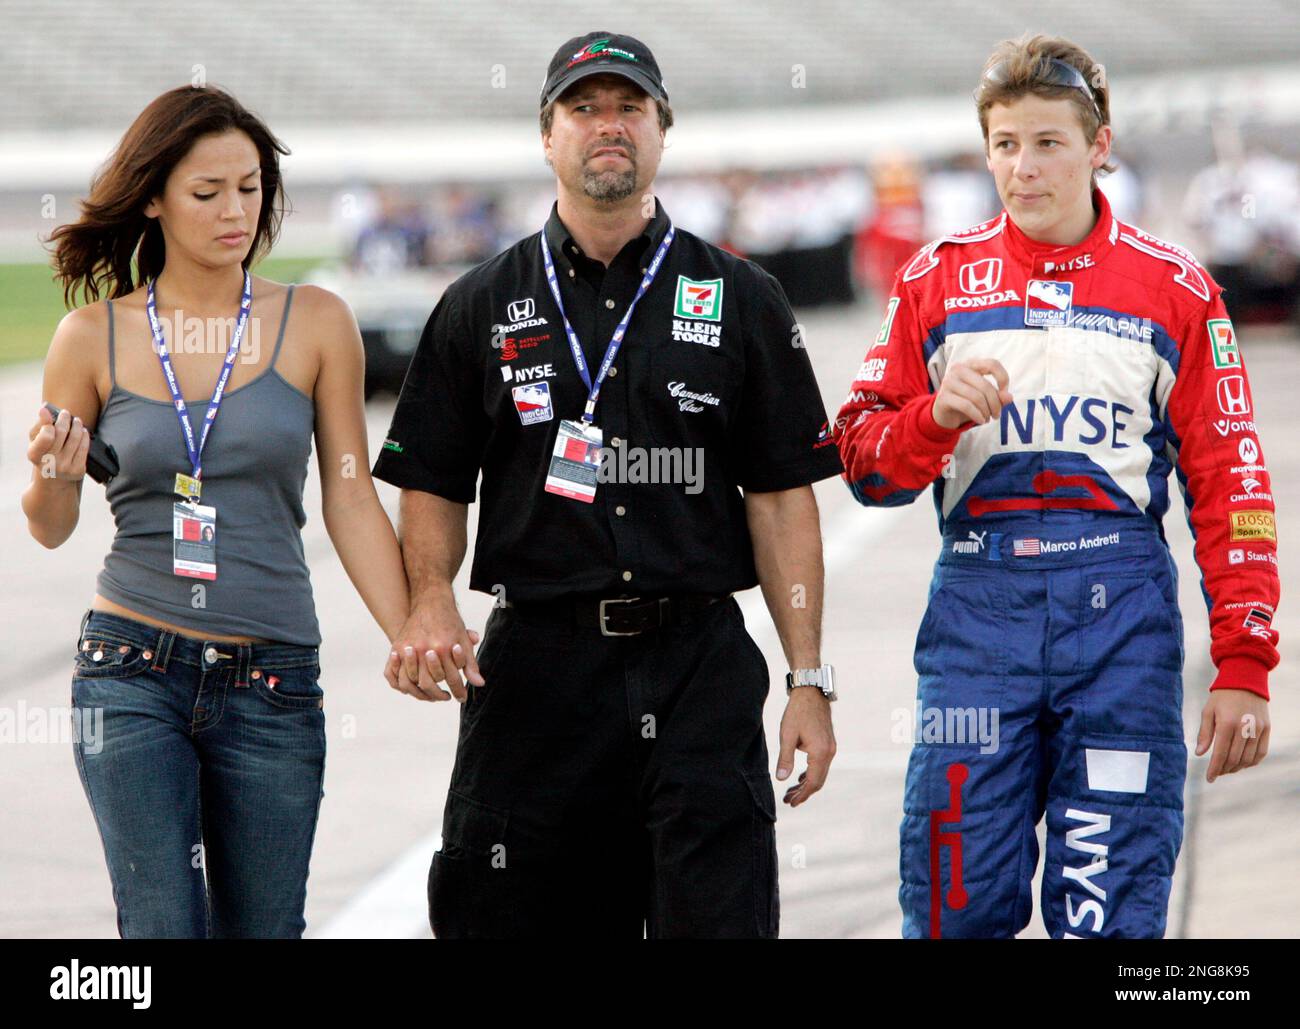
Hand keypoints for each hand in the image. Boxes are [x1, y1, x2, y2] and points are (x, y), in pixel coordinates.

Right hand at [27, 404, 88, 481]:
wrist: (54, 480)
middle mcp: (49, 462)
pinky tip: (84, 431)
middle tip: (66, 413)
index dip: (50, 423)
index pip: (46, 435)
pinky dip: (85, 436)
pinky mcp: (78, 470)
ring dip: (77, 425)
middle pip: (62, 432)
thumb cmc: (44, 455)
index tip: (54, 414)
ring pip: (75, 438)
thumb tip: (44, 409)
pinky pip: (84, 448)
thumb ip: (39, 425)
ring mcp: (65, 467)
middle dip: (65, 419)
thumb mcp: (36, 442)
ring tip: (77, 420)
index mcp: (35, 455)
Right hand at [384, 596, 482, 702]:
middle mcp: (424, 649)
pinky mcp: (396, 647)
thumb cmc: (451, 622)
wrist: (431, 602)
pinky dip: (401, 684)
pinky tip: (413, 687)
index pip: (452, 679)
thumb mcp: (464, 641)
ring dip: (420, 693)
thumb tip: (479, 684)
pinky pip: (393, 674)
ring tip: (430, 695)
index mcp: (443, 648)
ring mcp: (408, 649)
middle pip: (429, 683)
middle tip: (446, 697)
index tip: (462, 698)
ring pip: (409, 682)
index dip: (459, 691)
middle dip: (439, 695)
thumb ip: (470, 664)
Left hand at [776, 688, 835, 806]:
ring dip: (807, 784)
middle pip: (818, 781)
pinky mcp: (829, 743)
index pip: (812, 782)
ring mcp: (831, 747)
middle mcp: (829, 752)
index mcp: (820, 752)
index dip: (802, 795)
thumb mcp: (787, 735)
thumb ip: (785, 758)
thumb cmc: (797, 712)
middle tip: (788, 800)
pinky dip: (811, 773)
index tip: (790, 802)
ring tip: (791, 791)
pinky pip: (821, 764)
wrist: (810, 692)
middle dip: (804, 792)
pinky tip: (800, 777)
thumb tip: (781, 779)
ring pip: (820, 773)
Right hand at [932, 358, 1012, 429]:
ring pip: (976, 397)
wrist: (944, 414)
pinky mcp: (943, 397)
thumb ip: (998, 396)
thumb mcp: (985, 398)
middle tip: (997, 415)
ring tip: (987, 419)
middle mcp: (958, 369)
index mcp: (971, 364)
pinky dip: (977, 415)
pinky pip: (966, 406)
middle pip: (985, 386)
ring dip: (986, 412)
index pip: (992, 364)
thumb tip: (1008, 397)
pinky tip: (981, 420)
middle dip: (995, 404)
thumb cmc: (967, 402)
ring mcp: (948, 382)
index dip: (1003, 378)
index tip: (1005, 393)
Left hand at [1195, 688, 1269, 781]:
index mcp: (1226, 723)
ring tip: (1227, 769)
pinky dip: (1252, 762)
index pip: (1220, 754)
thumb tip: (1199, 754)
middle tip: (1217, 773)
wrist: (1245, 680)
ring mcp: (1258, 729)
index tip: (1209, 779)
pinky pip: (1261, 752)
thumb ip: (1204, 734)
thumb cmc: (1222, 696)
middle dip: (1224, 769)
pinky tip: (1242, 763)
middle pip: (1234, 758)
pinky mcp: (1267, 728)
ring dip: (1237, 768)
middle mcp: (1244, 728)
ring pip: (1248, 758)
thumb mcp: (1208, 711)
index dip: (1214, 769)